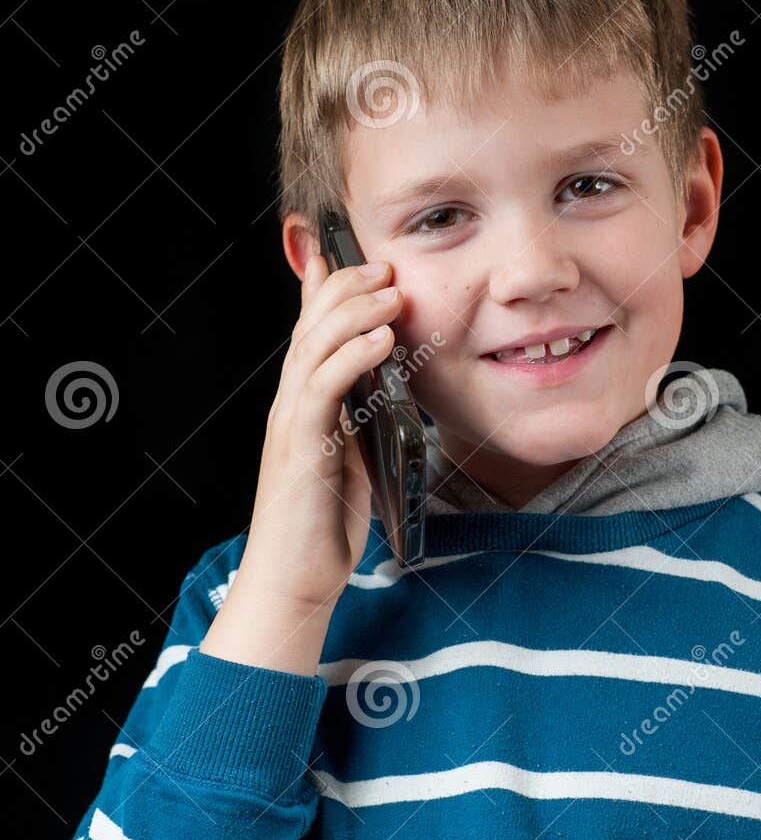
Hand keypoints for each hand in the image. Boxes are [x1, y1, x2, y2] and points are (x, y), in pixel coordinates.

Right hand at [202, 250, 401, 668]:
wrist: (295, 579)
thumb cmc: (323, 525)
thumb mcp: (350, 459)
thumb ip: (360, 419)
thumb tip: (386, 387)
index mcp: (303, 406)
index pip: (310, 333)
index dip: (327, 291)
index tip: (357, 259)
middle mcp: (290, 406)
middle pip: (310, 327)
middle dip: (347, 289)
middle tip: (387, 267)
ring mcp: (291, 424)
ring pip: (314, 348)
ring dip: (355, 313)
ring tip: (392, 292)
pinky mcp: (300, 448)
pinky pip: (322, 389)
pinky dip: (352, 358)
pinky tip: (380, 340)